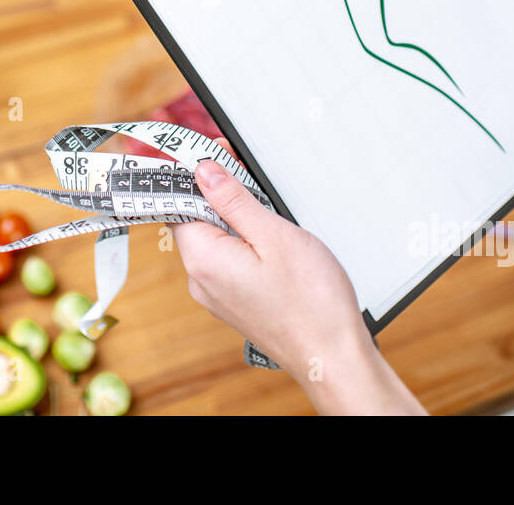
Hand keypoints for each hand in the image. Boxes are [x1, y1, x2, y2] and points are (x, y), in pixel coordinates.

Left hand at [174, 146, 424, 414]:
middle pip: (197, 220)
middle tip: (252, 179)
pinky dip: (247, 244)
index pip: (180, 203)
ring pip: (216, 240)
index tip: (219, 155)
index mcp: (203, 260)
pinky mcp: (235, 303)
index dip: (198, 175)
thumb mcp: (274, 235)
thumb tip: (203, 171)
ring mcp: (217, 295)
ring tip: (273, 217)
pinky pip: (229, 261)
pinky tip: (276, 246)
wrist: (333, 358)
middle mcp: (201, 280)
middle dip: (221, 196)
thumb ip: (233, 201)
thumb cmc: (312, 302)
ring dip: (238, 221)